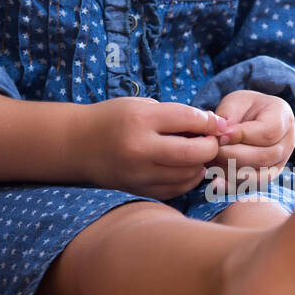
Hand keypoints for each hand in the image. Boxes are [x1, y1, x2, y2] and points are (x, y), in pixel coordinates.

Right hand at [80, 97, 224, 199]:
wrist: (76, 144)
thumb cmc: (111, 119)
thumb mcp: (139, 106)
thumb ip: (174, 115)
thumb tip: (212, 126)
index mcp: (140, 119)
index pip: (188, 119)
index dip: (210, 121)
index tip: (218, 124)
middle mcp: (140, 148)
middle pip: (194, 153)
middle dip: (211, 146)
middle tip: (211, 141)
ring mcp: (139, 173)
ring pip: (188, 174)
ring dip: (200, 164)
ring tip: (197, 154)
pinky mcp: (139, 189)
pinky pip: (176, 189)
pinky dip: (187, 179)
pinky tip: (185, 168)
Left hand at [209, 90, 294, 192]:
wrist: (250, 118)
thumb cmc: (242, 107)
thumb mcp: (235, 102)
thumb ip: (228, 115)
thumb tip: (223, 135)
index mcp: (283, 116)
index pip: (269, 131)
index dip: (243, 136)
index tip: (221, 136)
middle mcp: (288, 142)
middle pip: (265, 156)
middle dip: (234, 155)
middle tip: (213, 150)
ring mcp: (281, 162)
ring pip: (261, 175)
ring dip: (233, 171)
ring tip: (212, 162)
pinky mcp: (269, 176)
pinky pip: (253, 186)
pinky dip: (234, 184)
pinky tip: (217, 180)